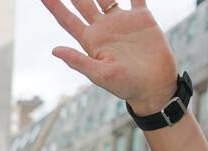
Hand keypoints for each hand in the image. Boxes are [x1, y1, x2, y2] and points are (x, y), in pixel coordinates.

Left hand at [41, 0, 178, 114]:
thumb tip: (54, 50)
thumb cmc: (126, 86)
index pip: (68, 20)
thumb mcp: (100, 75)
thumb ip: (78, 61)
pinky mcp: (141, 17)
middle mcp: (103, 28)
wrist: (154, 86)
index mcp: (91, 41)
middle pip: (83, 2)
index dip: (55, 7)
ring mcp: (121, 21)